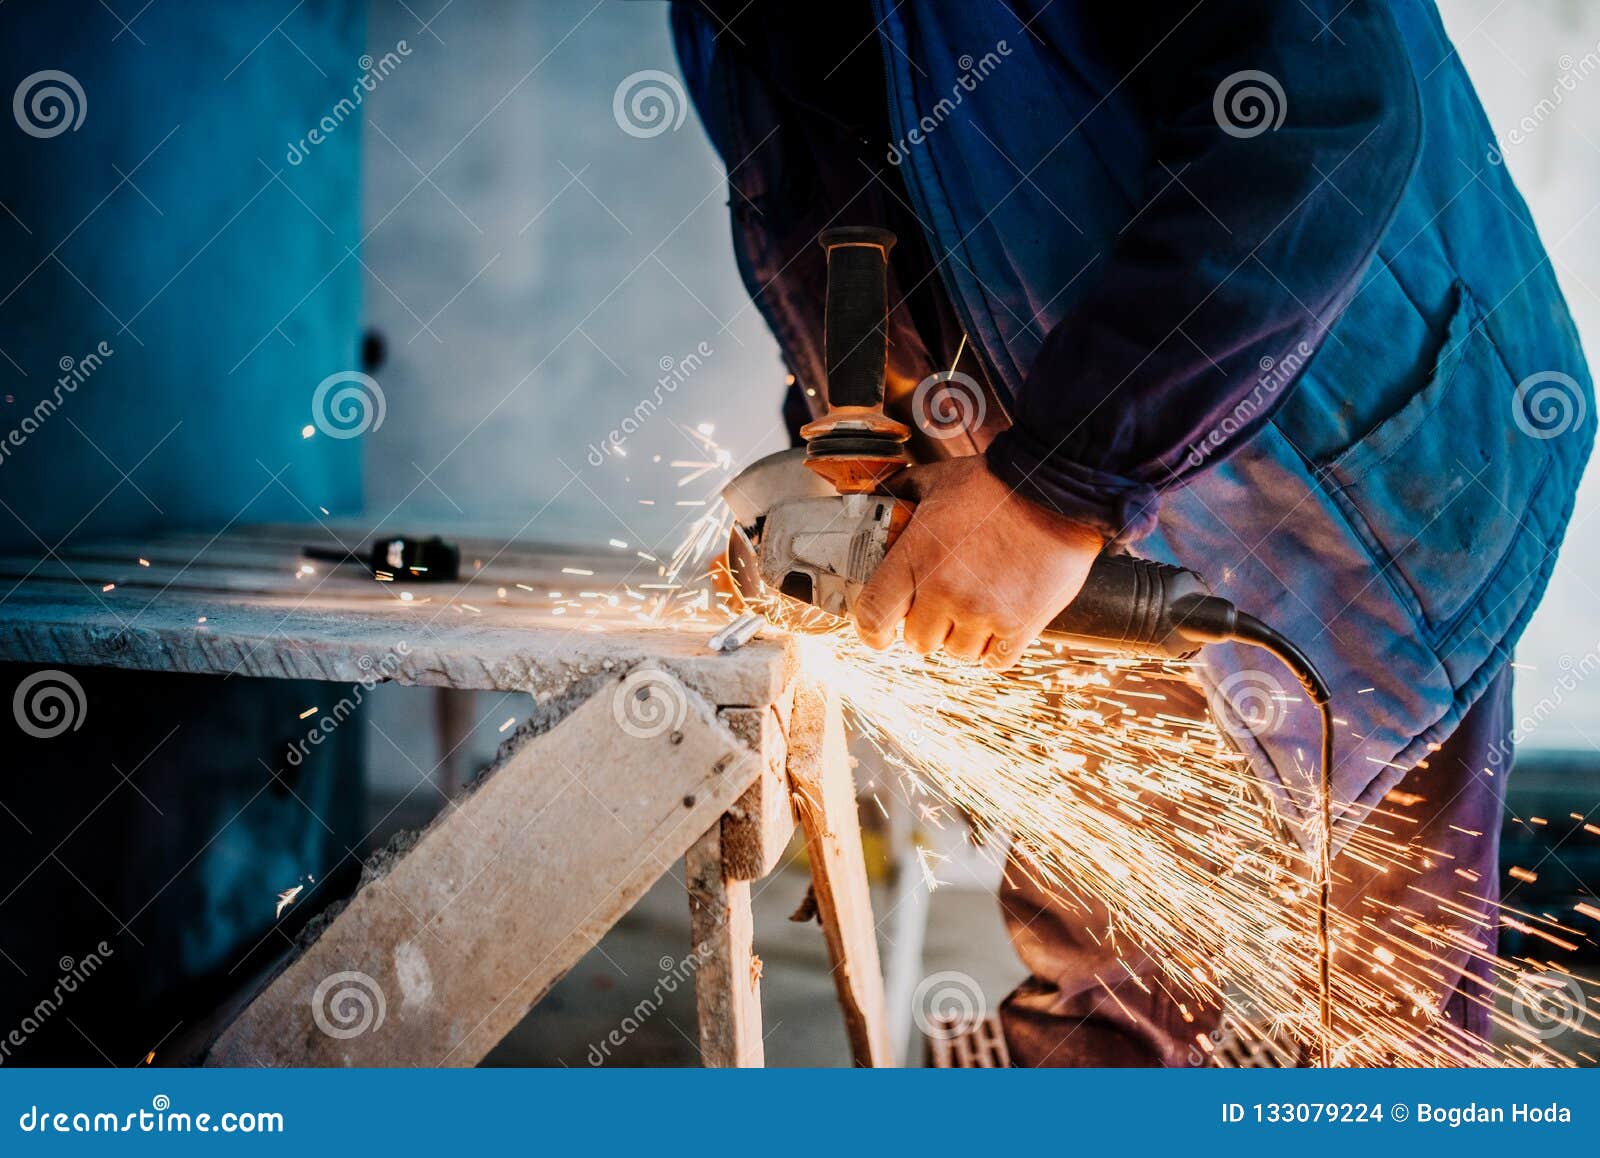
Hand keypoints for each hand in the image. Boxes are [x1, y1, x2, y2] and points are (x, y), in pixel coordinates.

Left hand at [853, 456, 1103, 669]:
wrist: (1055, 489)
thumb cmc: (995, 483)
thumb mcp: (937, 479)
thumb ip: (903, 492)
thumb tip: (878, 498)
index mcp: (916, 558)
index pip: (874, 616)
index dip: (872, 631)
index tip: (880, 632)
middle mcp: (945, 592)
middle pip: (919, 642)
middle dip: (926, 627)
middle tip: (940, 607)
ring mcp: (984, 613)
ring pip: (958, 653)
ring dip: (962, 637)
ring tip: (975, 609)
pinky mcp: (1020, 626)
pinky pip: (995, 660)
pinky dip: (994, 649)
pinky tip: (998, 626)